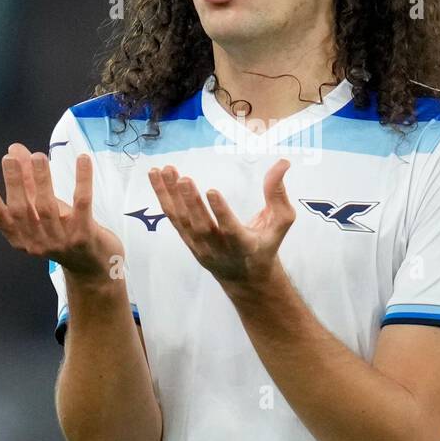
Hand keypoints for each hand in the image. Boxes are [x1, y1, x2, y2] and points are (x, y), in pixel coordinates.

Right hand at [0, 143, 123, 280]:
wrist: (96, 267)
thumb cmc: (65, 234)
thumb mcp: (43, 211)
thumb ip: (28, 182)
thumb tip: (14, 150)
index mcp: (22, 238)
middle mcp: (38, 242)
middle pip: (22, 211)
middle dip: (14, 183)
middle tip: (9, 158)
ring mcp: (61, 241)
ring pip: (48, 208)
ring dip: (42, 180)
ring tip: (38, 156)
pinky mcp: (85, 236)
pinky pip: (82, 204)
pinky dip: (82, 181)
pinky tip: (83, 160)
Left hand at [147, 158, 294, 284]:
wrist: (245, 278)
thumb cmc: (266, 244)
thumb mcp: (280, 223)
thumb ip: (279, 194)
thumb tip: (283, 162)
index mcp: (244, 245)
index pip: (230, 229)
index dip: (221, 212)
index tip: (212, 190)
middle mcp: (218, 249)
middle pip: (200, 226)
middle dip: (191, 202)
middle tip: (184, 178)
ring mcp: (199, 246)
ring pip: (182, 220)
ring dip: (170, 195)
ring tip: (164, 170)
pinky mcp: (187, 240)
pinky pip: (173, 218)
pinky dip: (163, 197)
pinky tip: (156, 177)